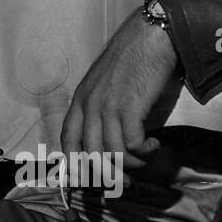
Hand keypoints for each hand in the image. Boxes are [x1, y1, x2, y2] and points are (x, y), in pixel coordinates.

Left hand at [60, 9, 179, 169]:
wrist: (151, 37)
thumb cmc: (132, 58)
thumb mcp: (104, 82)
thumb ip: (100, 105)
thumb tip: (107, 137)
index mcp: (80, 99)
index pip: (68, 140)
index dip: (74, 164)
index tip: (87, 178)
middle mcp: (89, 105)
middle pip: (90, 154)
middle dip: (109, 175)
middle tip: (126, 183)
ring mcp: (107, 107)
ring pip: (112, 154)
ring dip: (131, 164)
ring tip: (144, 158)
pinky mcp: (129, 108)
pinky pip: (132, 145)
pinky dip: (144, 151)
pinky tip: (154, 143)